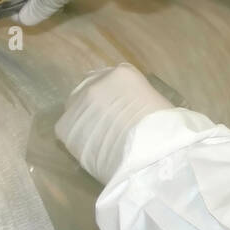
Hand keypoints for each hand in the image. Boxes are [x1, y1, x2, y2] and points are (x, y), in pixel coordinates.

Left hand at [55, 65, 174, 183]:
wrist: (149, 155)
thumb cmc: (164, 131)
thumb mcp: (157, 105)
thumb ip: (139, 100)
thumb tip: (133, 110)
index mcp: (123, 74)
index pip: (111, 79)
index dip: (114, 96)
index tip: (118, 109)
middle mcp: (96, 83)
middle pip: (89, 90)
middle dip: (95, 105)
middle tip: (105, 125)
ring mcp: (78, 103)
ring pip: (76, 110)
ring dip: (85, 122)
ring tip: (99, 141)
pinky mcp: (65, 125)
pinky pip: (68, 130)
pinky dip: (77, 139)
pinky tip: (91, 149)